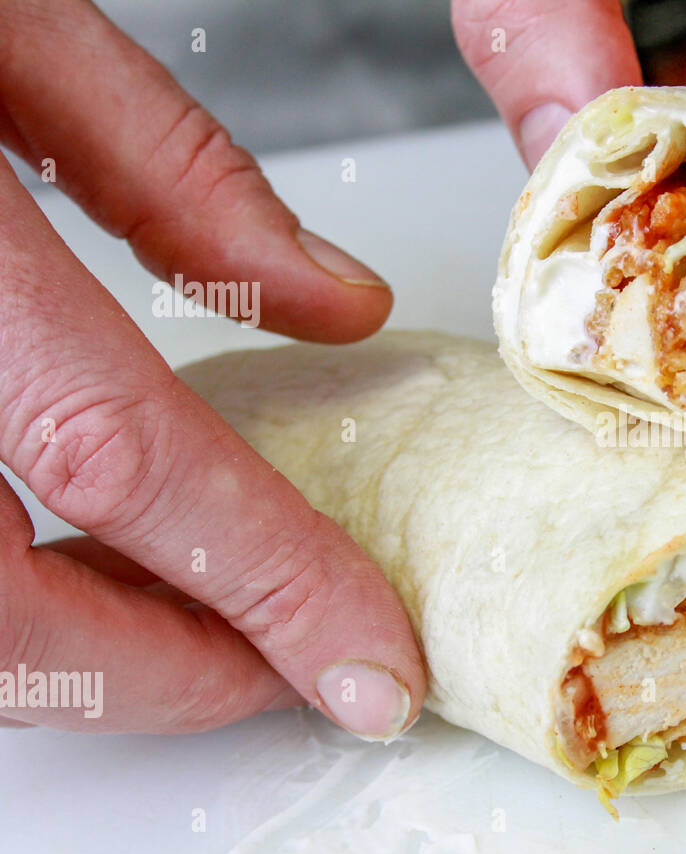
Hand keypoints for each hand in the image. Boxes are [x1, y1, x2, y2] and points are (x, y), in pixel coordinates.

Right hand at [0, 1, 425, 734]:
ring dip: (72, 653)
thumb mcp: (13, 19)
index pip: (121, 459)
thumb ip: (179, 175)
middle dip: (162, 672)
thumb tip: (331, 304)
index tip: (367, 662)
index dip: (267, 586)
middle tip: (276, 663)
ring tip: (179, 614)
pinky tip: (57, 562)